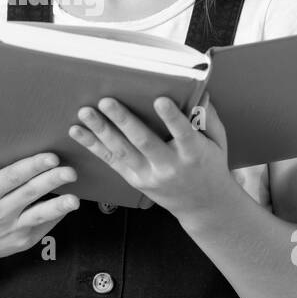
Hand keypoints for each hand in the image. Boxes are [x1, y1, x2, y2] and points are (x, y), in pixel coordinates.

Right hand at [0, 132, 80, 266]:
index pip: (11, 177)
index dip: (32, 166)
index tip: (49, 156)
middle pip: (30, 193)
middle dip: (51, 181)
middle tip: (70, 170)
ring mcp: (11, 230)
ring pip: (39, 216)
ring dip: (59, 206)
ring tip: (75, 198)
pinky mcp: (21, 242)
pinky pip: (42, 228)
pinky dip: (56, 217)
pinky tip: (68, 205)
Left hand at [68, 93, 236, 217]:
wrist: (203, 206)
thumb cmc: (211, 167)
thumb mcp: (218, 142)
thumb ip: (208, 117)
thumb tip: (199, 91)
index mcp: (193, 154)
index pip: (183, 134)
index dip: (172, 118)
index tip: (160, 100)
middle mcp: (169, 166)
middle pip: (144, 142)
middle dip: (124, 121)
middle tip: (106, 101)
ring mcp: (149, 175)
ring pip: (122, 151)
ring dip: (101, 131)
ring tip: (85, 113)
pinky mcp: (135, 180)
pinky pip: (112, 161)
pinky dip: (93, 145)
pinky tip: (78, 132)